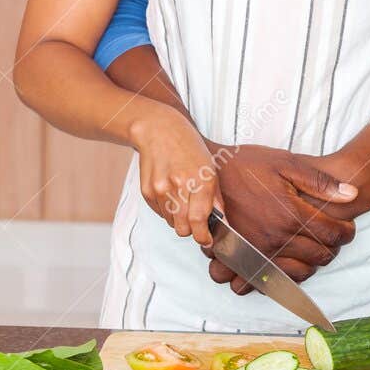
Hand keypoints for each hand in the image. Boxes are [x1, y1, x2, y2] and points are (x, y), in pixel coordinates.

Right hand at [130, 106, 221, 245]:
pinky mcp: (147, 191)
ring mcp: (160, 189)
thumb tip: (221, 223)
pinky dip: (166, 209)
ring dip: (177, 217)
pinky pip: (159, 213)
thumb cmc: (188, 147)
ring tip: (180, 197)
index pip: (198, 222)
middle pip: (183, 229)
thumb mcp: (210, 168)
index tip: (206, 239)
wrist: (159, 130)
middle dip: (190, 229)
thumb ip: (215, 199)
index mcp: (200, 180)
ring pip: (171, 223)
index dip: (203, 237)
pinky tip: (169, 191)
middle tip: (194, 219)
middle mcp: (178, 186)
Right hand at [205, 145, 359, 292]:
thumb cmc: (247, 165)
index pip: (333, 235)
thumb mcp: (286, 163)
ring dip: (311, 265)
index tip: (348, 227)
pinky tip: (287, 261)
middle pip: (319, 257)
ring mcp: (257, 252)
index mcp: (289, 214)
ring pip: (298, 274)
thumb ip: (320, 182)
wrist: (207, 173)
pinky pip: (269, 282)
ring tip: (311, 249)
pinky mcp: (241, 259)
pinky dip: (284, 277)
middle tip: (331, 237)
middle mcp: (275, 238)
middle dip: (332, 248)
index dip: (346, 232)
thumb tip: (352, 195)